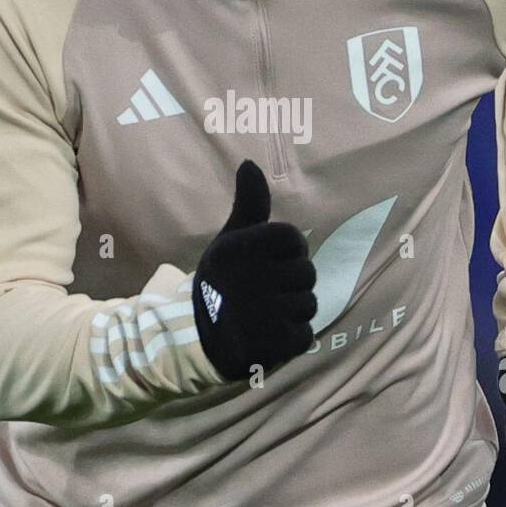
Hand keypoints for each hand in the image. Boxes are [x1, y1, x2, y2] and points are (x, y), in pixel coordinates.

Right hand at [192, 160, 317, 382]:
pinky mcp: (276, 343)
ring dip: (293, 311)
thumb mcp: (230, 240)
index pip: (293, 237)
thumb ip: (249, 204)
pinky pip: (306, 333)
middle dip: (290, 283)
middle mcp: (255, 277)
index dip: (287, 250)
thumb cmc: (220, 282)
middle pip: (307, 272)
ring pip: (310, 303)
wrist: (196, 338)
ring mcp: (266, 312)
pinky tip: (269, 334)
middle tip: (263, 293)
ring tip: (266, 314)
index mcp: (244, 247)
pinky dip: (292, 336)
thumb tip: (250, 162)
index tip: (267, 263)